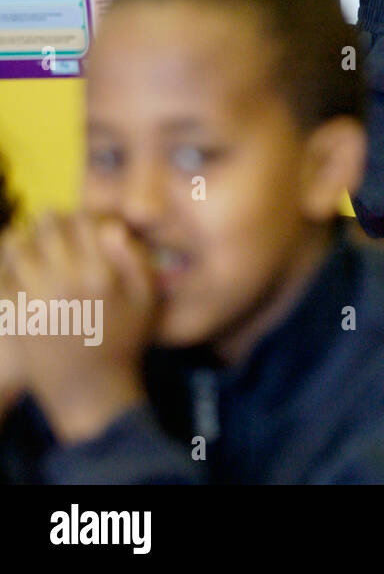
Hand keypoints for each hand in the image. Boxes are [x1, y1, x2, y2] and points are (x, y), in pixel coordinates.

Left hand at [0, 213, 154, 442]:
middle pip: (48, 228)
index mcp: (102, 273)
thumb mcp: (147, 301)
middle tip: (51, 226)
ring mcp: (36, 296)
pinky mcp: (13, 313)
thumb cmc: (123, 341)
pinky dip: (5, 266)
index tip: (82, 224)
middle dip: (49, 222)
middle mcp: (67, 280)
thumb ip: (136, 259)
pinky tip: (15, 269)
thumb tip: (111, 226)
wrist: (89, 388)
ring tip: (27, 242)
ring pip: (17, 246)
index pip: (85, 222)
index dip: (83, 217)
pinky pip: (1, 274)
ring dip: (22, 239)